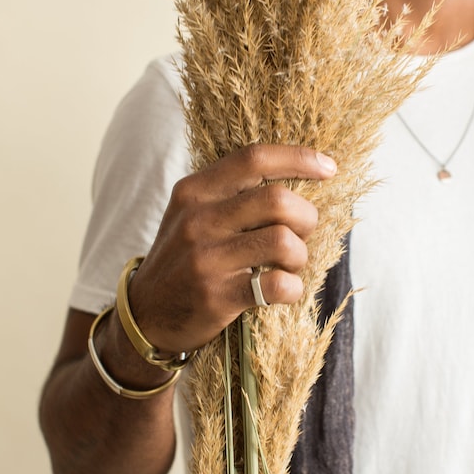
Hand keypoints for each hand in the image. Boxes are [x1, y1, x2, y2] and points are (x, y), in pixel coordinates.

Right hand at [127, 144, 336, 352]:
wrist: (145, 314)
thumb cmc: (183, 258)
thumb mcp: (191, 214)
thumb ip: (231, 193)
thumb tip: (296, 179)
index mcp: (195, 191)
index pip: (254, 158)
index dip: (298, 158)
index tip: (328, 167)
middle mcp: (198, 220)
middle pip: (278, 200)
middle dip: (306, 217)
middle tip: (302, 233)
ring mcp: (207, 259)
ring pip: (284, 242)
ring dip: (300, 256)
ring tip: (290, 265)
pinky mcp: (217, 296)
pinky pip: (278, 284)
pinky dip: (293, 288)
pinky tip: (283, 290)